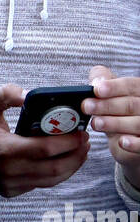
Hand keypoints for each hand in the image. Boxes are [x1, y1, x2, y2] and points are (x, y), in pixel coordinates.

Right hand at [0, 85, 90, 196]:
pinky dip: (56, 174)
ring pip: (51, 180)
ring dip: (71, 167)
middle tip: (86, 141)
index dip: (69, 142)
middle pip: (54, 168)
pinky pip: (41, 184)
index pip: (46, 149)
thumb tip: (28, 93)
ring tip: (80, 152)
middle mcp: (9, 171)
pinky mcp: (10, 191)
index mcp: (5, 149)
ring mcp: (10, 184)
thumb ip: (8, 93)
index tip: (81, 132)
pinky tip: (62, 161)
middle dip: (76, 155)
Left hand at [83, 65, 139, 188]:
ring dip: (115, 123)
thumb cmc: (122, 115)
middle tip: (87, 106)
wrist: (132, 141)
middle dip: (107, 105)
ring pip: (136, 123)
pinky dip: (133, 143)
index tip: (97, 89)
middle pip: (131, 104)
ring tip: (95, 123)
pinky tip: (122, 142)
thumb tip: (96, 78)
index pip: (131, 85)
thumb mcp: (114, 98)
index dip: (114, 87)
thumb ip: (105, 85)